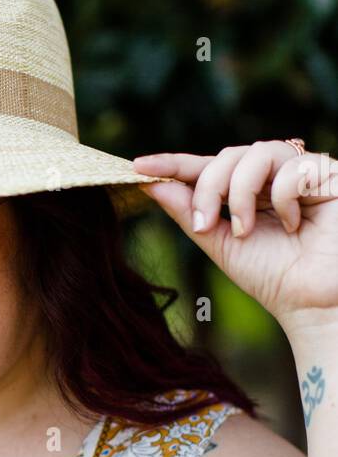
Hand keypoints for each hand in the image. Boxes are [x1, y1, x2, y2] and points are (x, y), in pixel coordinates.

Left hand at [132, 141, 337, 333]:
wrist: (316, 303)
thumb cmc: (275, 279)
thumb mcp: (221, 245)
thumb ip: (190, 214)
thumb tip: (151, 185)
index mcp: (245, 194)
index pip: (206, 169)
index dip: (173, 164)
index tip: (138, 166)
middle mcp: (270, 179)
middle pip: (226, 156)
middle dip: (208, 188)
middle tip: (204, 225)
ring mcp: (297, 173)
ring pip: (255, 153)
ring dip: (240, 192)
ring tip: (244, 229)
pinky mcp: (326, 173)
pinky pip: (291, 166)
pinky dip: (283, 197)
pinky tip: (291, 225)